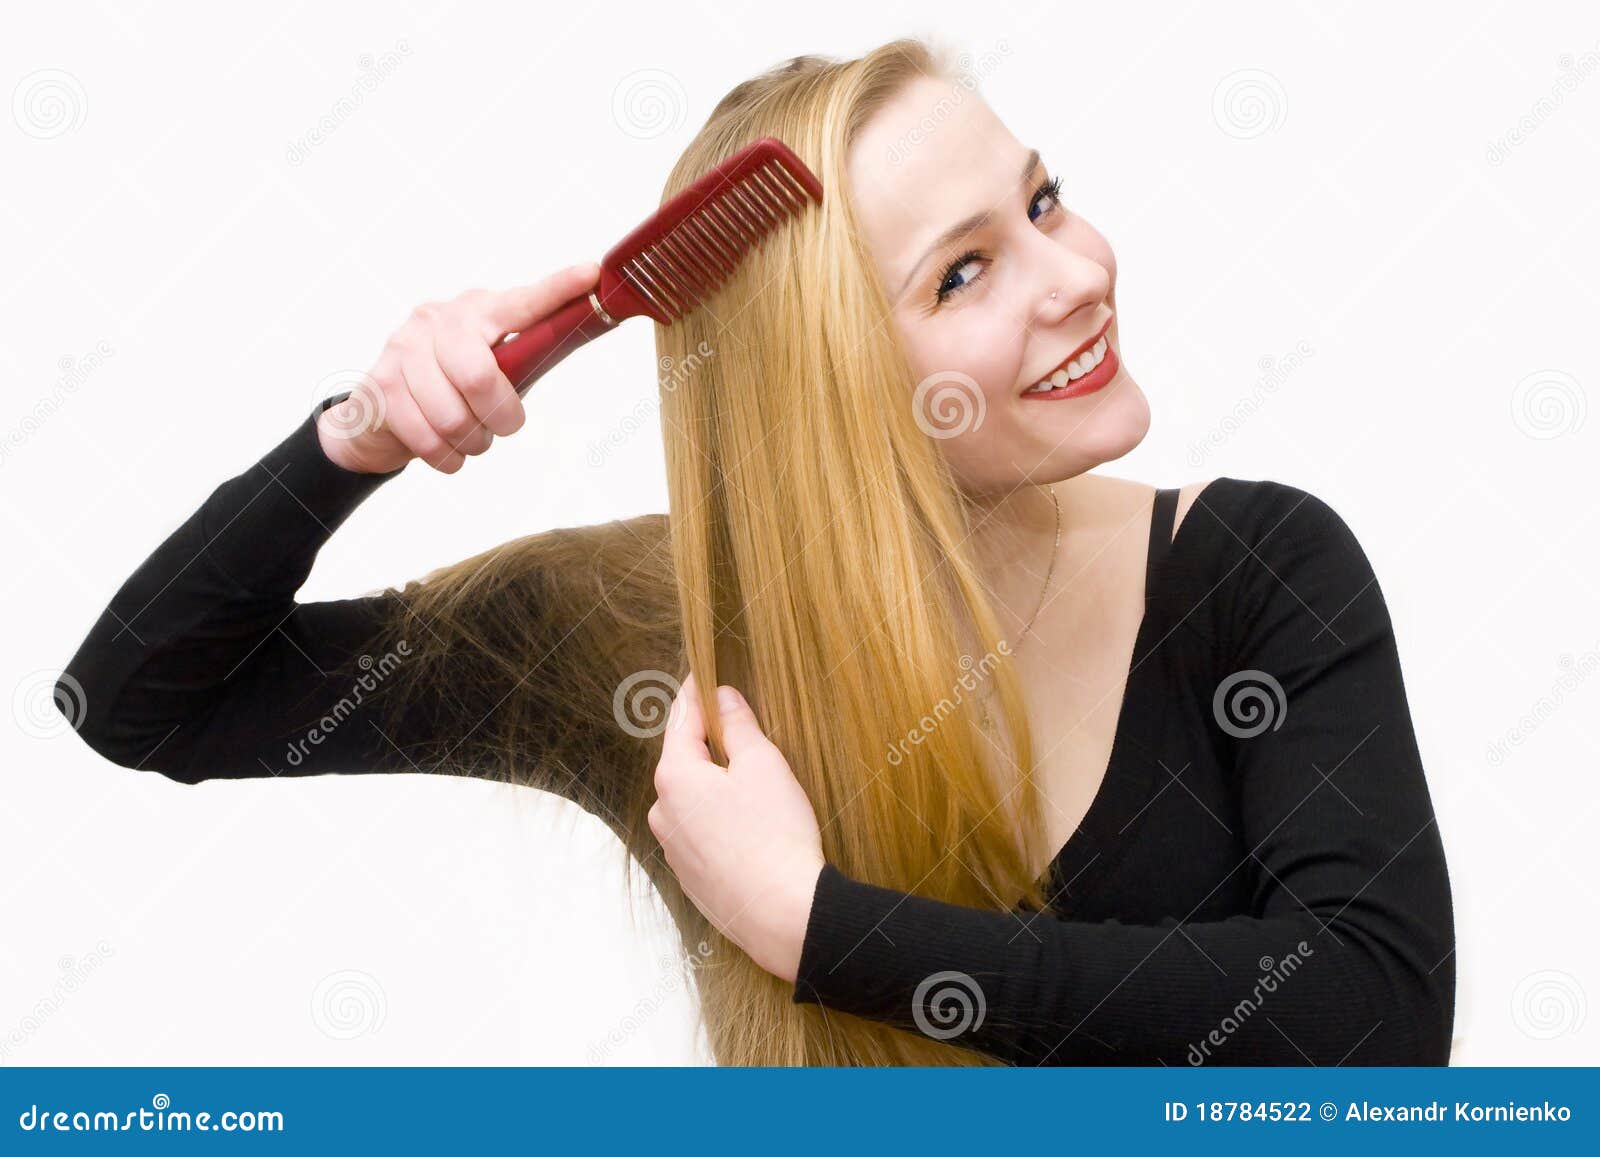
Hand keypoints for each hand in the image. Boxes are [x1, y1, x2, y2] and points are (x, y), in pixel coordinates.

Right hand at [316, 263, 600, 473]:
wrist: (381, 416)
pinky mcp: (381, 386)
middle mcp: (438, 319)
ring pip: (453, 417)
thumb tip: (592, 329)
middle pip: (479, 377)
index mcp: (478, 310)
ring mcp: (404, 348)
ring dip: (472, 443)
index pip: (522, 302)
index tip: (591, 274)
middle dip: (500, 417)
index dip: (557, 291)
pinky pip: (428, 439)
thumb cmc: (456, 389)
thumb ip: (535, 354)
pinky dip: (447, 458)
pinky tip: (446, 449)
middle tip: (502, 427)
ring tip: (469, 437)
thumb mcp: (500, 368)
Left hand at [647, 672, 824, 983]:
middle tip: (734, 722)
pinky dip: (719, 819)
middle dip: (706, 742)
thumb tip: (722, 698)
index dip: (695, 694)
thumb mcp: (763, 766)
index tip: (702, 675)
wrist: (782, 915)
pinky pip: (701, 832)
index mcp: (675, 778)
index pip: (681, 720)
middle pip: (683, 761)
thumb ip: (738, 727)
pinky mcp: (691, 877)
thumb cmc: (775, 836)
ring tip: (750, 780)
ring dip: (713, 784)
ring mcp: (674, 849)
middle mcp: (663, 812)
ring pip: (692, 800)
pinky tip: (749, 825)